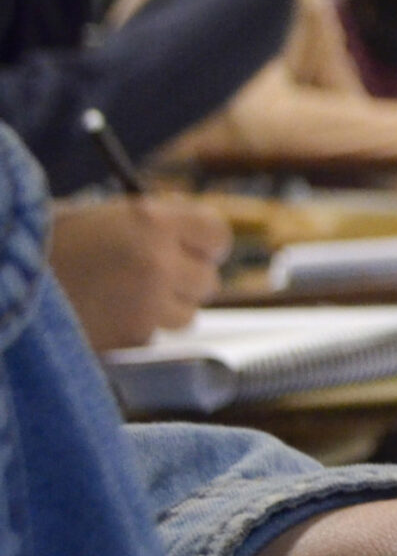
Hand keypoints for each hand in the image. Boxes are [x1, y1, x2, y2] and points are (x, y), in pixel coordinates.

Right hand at [48, 195, 231, 349]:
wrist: (6, 280)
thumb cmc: (45, 242)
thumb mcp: (96, 216)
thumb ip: (146, 224)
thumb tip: (188, 235)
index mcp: (151, 222)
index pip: (217, 235)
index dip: (205, 242)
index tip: (193, 246)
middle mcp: (157, 263)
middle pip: (208, 280)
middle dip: (185, 278)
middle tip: (152, 272)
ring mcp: (147, 306)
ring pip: (187, 314)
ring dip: (164, 307)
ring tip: (120, 293)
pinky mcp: (130, 340)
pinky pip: (154, 335)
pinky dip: (137, 328)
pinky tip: (103, 312)